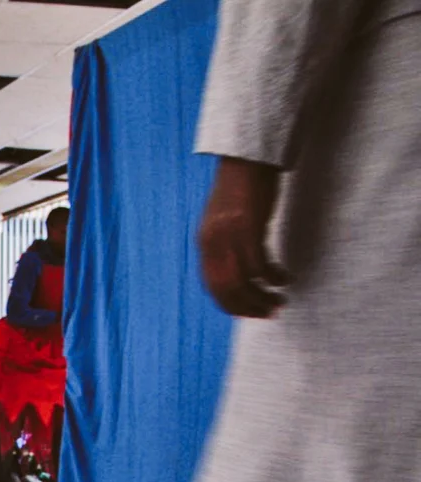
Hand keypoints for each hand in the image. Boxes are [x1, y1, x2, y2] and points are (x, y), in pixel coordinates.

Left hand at [199, 158, 287, 317]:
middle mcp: (212, 243)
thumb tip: (234, 273)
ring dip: (262, 296)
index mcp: (205, 243)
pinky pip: (259, 264)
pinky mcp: (248, 228)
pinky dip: (272, 277)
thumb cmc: (240, 190)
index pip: (212, 286)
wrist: (247, 159)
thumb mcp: (224, 222)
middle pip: (227, 289)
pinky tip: (284, 279)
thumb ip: (225, 246)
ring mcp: (229, 236)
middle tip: (269, 313)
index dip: (230, 305)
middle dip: (248, 306)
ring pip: (243, 281)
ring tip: (280, 301)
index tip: (249, 313)